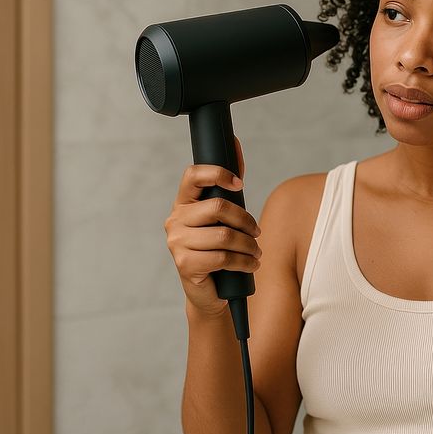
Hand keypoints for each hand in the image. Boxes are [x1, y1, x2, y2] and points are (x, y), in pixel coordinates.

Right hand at [164, 135, 260, 317]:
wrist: (208, 290)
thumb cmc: (218, 248)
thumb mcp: (223, 216)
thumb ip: (228, 184)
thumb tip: (234, 142)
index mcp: (183, 203)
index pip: (193, 175)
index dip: (218, 173)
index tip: (239, 183)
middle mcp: (175, 220)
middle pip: (218, 207)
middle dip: (246, 220)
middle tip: (257, 233)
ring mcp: (177, 243)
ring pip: (225, 235)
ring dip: (249, 245)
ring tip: (256, 252)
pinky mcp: (185, 264)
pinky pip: (224, 257)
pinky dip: (244, 261)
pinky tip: (251, 264)